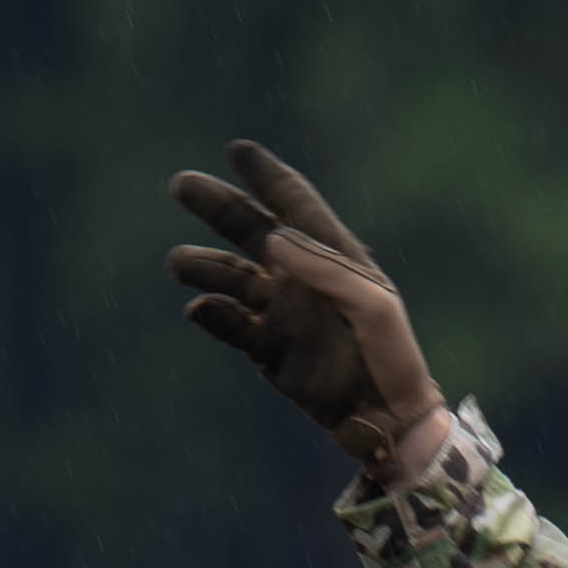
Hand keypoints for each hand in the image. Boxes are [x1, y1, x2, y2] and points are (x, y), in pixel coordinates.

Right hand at [169, 140, 449, 471]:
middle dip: (218, 206)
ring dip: (204, 266)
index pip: (296, 205)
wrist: (384, 417)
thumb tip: (273, 236)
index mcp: (335, 256)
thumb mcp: (369, 303)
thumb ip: (323, 267)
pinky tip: (199, 309)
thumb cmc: (390, 354)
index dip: (267, 176)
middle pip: (252, 231)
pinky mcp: (269, 349)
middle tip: (180, 184)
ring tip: (178, 262)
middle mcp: (303, 277)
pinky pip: (232, 325)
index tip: (237, 150)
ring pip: (233, 278)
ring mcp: (283, 313)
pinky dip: (214, 315)